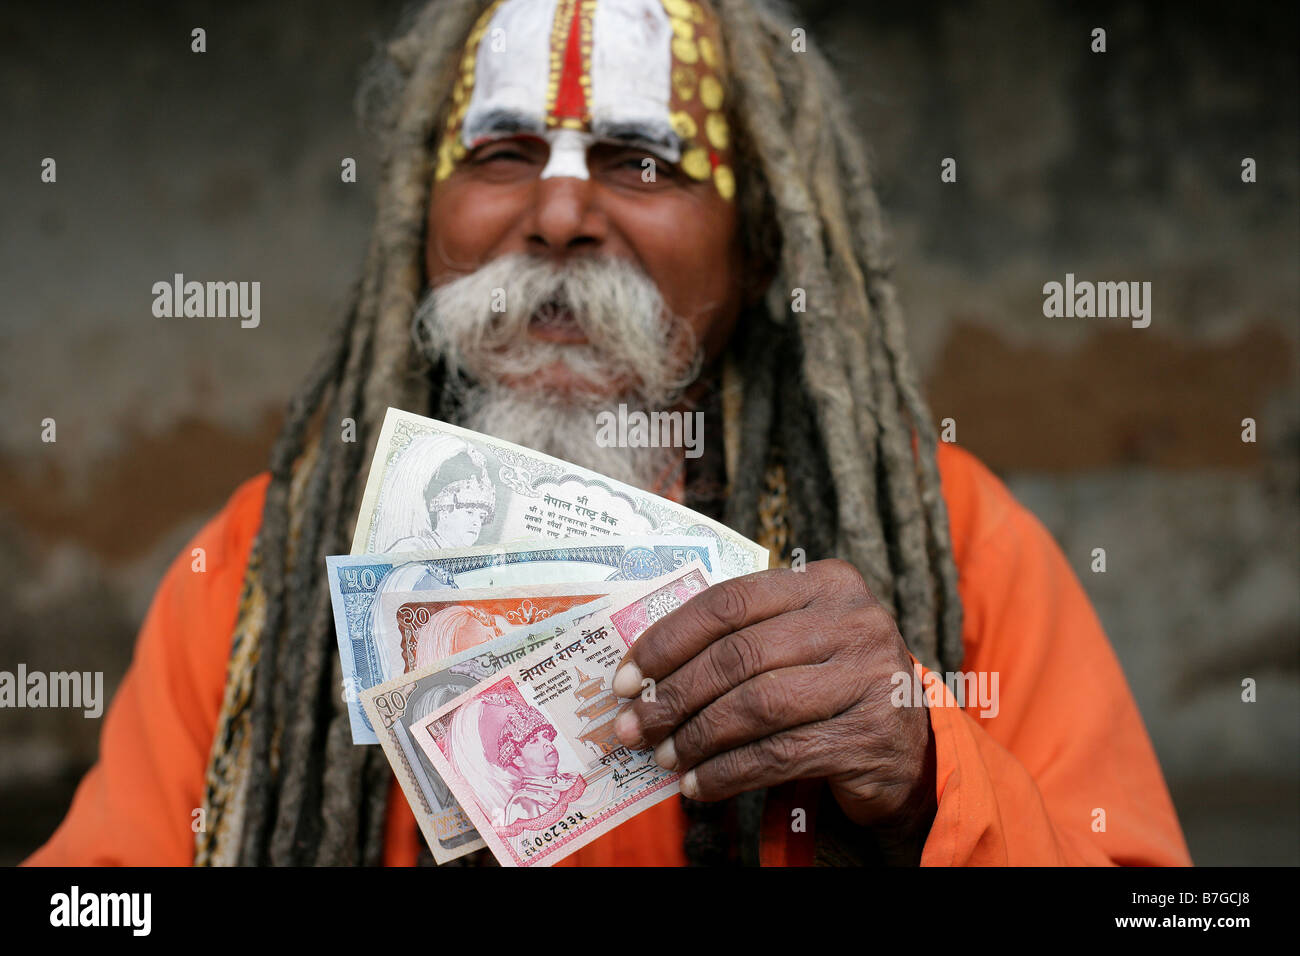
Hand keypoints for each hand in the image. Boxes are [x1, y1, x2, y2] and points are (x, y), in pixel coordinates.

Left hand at [611, 559, 936, 860]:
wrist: (907, 747)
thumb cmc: (828, 685)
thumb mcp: (795, 643)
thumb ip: (738, 640)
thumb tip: (642, 675)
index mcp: (827, 582)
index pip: (730, 601)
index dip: (668, 639)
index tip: (625, 676)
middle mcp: (856, 621)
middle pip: (739, 655)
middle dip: (673, 694)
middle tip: (633, 726)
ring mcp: (870, 677)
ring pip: (757, 706)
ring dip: (696, 737)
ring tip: (662, 757)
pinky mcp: (871, 735)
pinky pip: (779, 755)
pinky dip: (727, 774)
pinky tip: (697, 785)